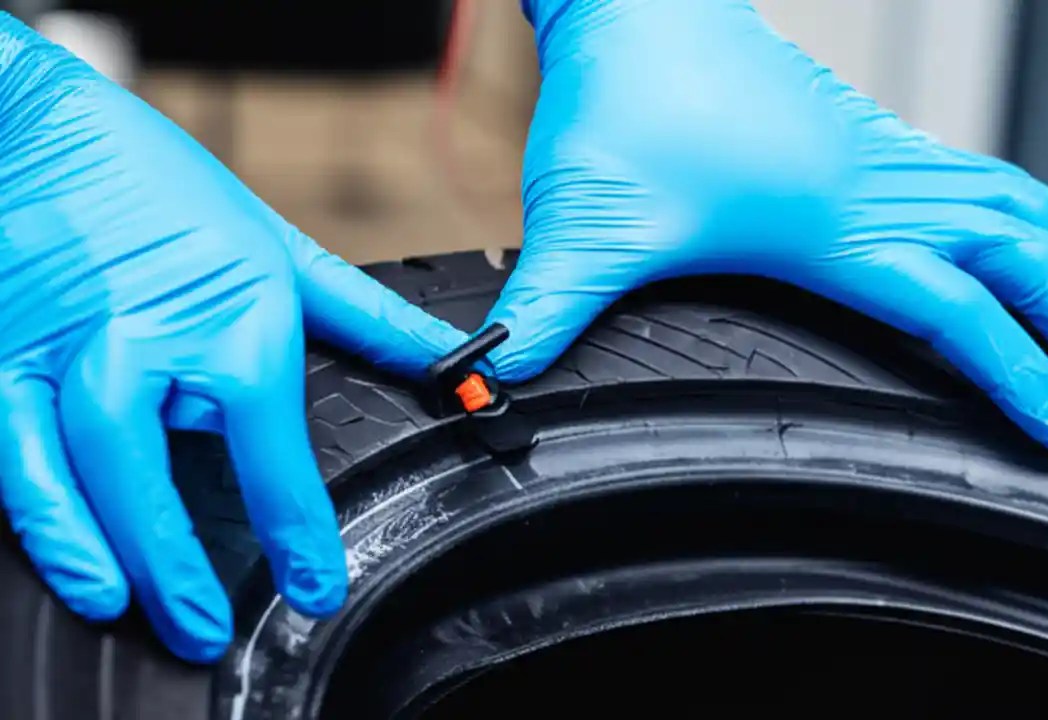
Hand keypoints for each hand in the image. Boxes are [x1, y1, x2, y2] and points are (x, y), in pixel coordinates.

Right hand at [0, 15, 467, 661]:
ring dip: (93, 544)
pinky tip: (61, 559)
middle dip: (174, 554)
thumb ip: (368, 319)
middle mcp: (141, 332)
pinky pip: (7, 443)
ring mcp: (58, 344)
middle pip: (150, 457)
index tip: (314, 585)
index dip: (294, 522)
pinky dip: (33, 509)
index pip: (268, 438)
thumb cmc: (166, 190)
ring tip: (125, 608)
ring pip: (67, 458)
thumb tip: (454, 362)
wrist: (42, 127)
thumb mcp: (282, 251)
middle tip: (201, 629)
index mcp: (231, 312)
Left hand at [487, 0, 1047, 452]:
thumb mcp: (585, 216)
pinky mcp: (868, 142)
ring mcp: (882, 157)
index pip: (956, 306)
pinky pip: (983, 180)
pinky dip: (1036, 223)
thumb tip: (491, 380)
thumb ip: (549, 306)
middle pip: (1027, 252)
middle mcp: (878, 185)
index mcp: (832, 218)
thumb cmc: (619, 97)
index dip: (1018, 374)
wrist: (635, 1)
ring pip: (1021, 208)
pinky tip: (1038, 249)